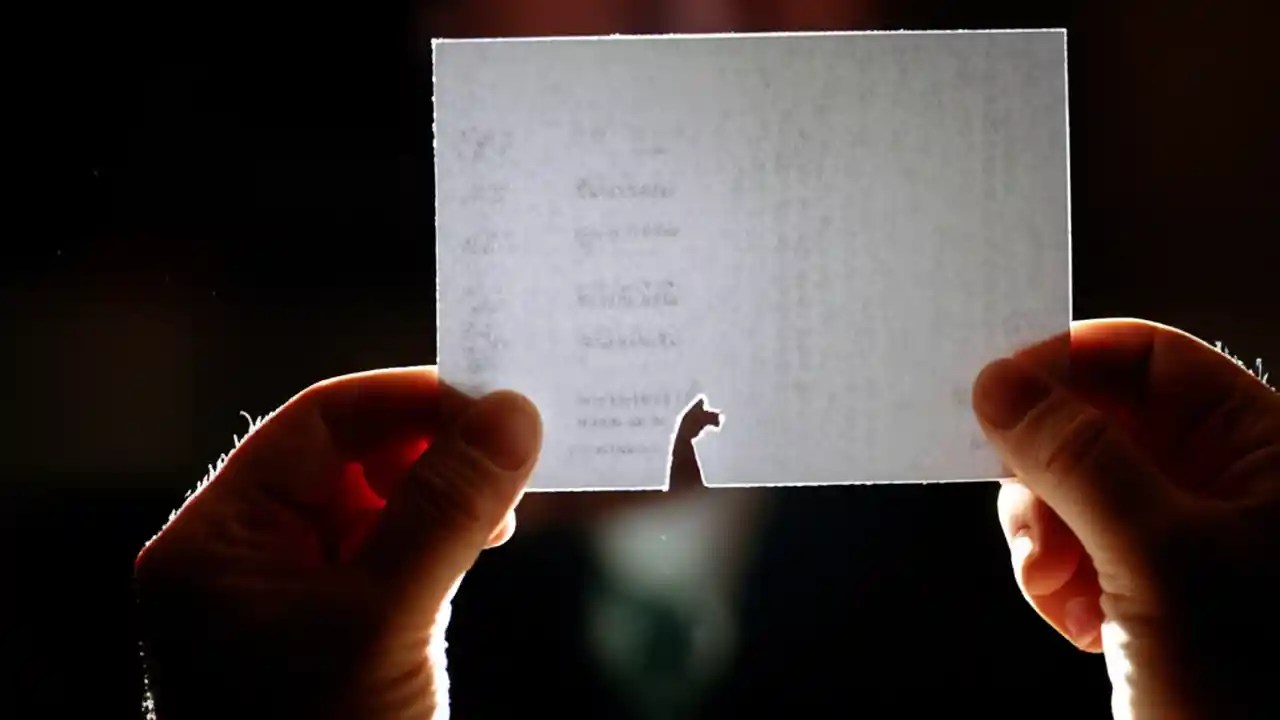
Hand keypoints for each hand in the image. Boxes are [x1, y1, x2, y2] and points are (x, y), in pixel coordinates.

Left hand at [133, 367, 541, 718]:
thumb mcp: (384, 622)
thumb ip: (446, 510)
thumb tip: (509, 415)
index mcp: (215, 545)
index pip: (315, 426)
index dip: (408, 401)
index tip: (494, 398)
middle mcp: (244, 557)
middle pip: (347, 457)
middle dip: (435, 446)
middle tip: (515, 445)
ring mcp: (291, 592)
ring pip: (379, 500)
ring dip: (447, 489)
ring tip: (509, 498)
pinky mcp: (338, 622)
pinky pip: (394, 547)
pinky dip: (445, 533)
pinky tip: (488, 535)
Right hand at [972, 318, 1279, 718]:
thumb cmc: (1254, 698)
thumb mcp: (1159, 561)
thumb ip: (1079, 461)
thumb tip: (1002, 385)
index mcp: (1266, 456)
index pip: (1152, 360)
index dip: (1070, 363)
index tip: (1001, 394)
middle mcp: (1228, 489)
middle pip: (1098, 423)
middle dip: (1047, 474)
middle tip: (1033, 518)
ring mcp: (1185, 543)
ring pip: (1072, 490)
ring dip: (1044, 537)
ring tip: (1062, 590)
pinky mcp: (1147, 592)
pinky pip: (1071, 548)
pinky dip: (1055, 579)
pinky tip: (1081, 623)